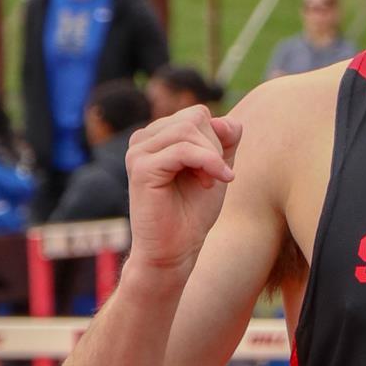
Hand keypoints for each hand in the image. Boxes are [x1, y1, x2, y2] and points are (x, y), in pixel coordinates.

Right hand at [124, 105, 241, 275]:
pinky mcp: (141, 167)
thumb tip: (227, 121)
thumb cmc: (192, 213)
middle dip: (214, 147)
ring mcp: (138, 151)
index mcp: (158, 136)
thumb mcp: (215, 169)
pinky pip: (181, 150)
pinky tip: (211, 183)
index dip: (217, 139)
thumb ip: (224, 141)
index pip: (197, 115)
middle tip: (214, 177)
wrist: (173, 251)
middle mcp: (144, 139)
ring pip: (188, 130)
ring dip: (210, 157)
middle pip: (194, 118)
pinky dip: (206, 163)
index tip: (219, 169)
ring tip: (209, 182)